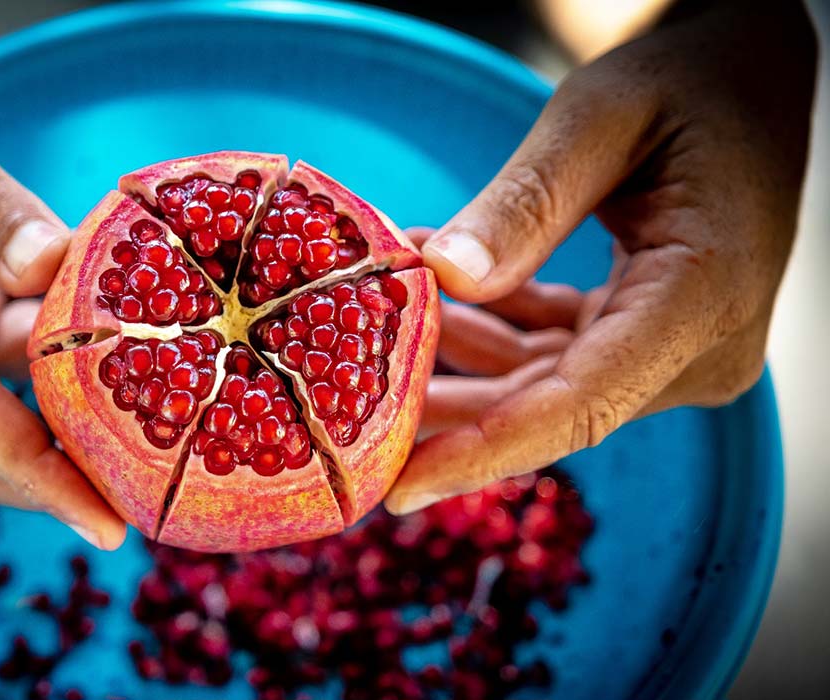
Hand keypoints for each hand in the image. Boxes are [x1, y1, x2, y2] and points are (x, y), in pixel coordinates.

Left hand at [386, 0, 815, 513]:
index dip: (485, 451)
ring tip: (368, 328)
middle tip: (344, 415)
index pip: (583, 405)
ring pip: (543, 385)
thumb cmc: (692, 80)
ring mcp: (677, 348)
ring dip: (456, 359)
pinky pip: (555, 352)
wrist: (753, 78)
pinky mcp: (651, 334)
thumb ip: (527, 203)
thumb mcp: (600, 119)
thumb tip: (445, 278)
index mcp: (701, 297)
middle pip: (551, 407)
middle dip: (445, 411)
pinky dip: (491, 325)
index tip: (401, 487)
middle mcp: (699, 346)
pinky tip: (428, 292)